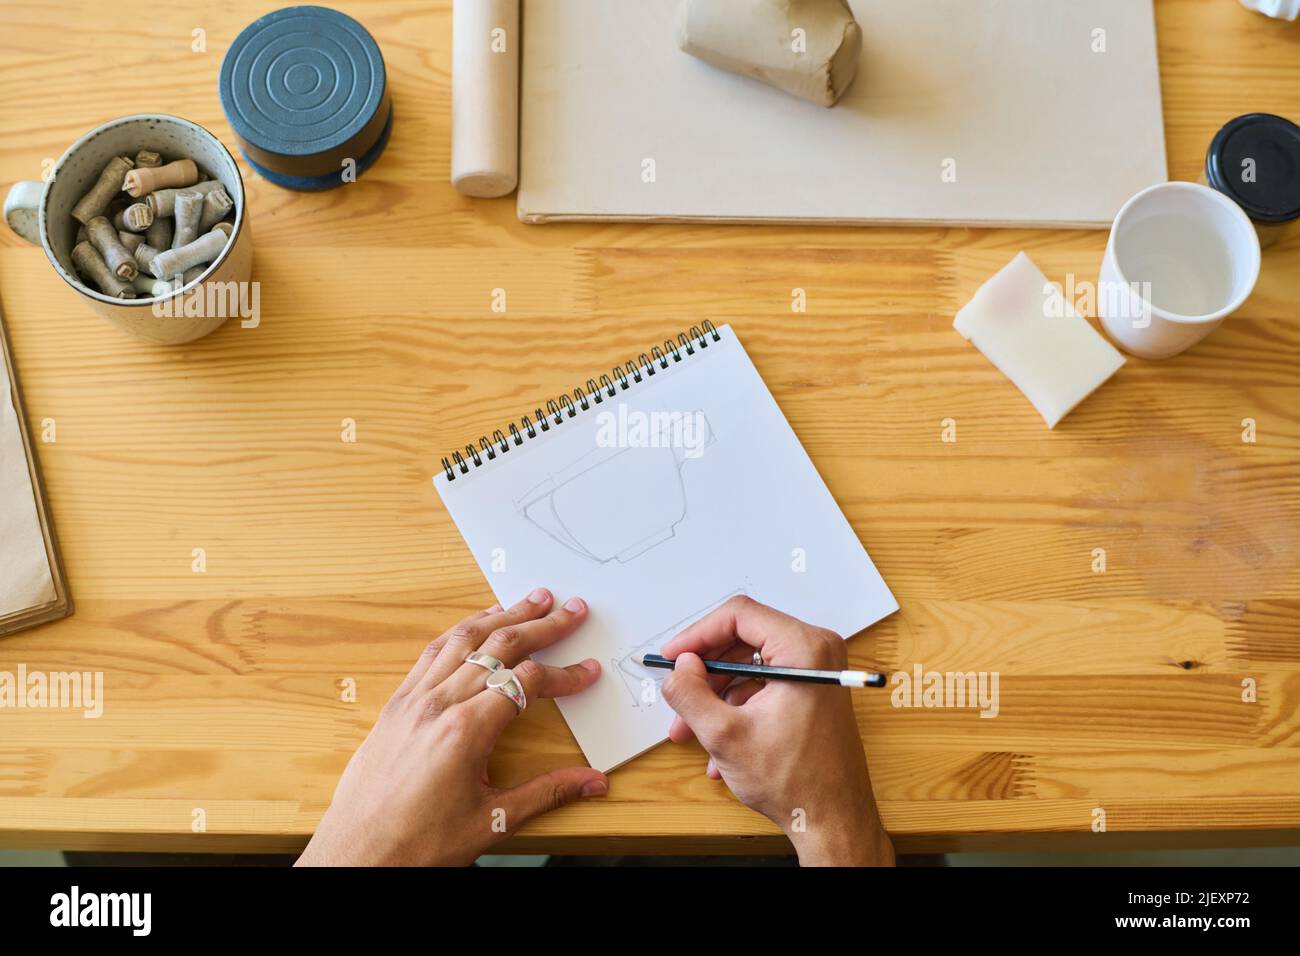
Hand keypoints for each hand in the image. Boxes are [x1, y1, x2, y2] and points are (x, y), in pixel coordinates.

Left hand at [297, 588, 606, 865]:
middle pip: (499, 648)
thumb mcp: (491, 822)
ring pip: (463, 640)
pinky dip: (460, 632)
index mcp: (465, 731)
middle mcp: (437, 705)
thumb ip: (546, 794)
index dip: (563, 674)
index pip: (526, 683)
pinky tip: (474, 625)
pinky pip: (430, 654)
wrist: (355, 858)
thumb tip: (591, 781)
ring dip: (501, 616)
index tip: (588, 672)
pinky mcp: (395, 706)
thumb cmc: (416, 845)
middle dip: (541, 625)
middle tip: (570, 608)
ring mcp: (412, 701)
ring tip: (529, 600)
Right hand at [660, 596, 893, 865]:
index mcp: (804, 649)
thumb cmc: (797, 781)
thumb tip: (679, 667)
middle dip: (705, 672)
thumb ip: (691, 693)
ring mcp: (817, 672)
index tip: (673, 657)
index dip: (697, 634)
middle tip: (678, 693)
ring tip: (691, 731)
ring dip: (716, 696)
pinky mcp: (813, 692)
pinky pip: (764, 685)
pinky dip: (737, 708)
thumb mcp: (725, 735)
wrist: (833, 821)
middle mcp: (817, 652)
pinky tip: (719, 746)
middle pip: (743, 640)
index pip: (739, 616)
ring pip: (749, 666)